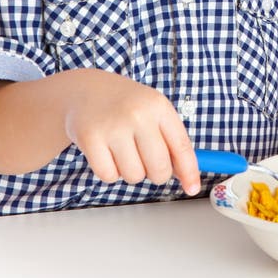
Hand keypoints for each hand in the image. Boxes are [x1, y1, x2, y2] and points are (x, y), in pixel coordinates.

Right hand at [63, 69, 200, 195]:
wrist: (85, 89)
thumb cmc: (124, 104)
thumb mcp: (152, 111)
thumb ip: (170, 140)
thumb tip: (187, 177)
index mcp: (158, 105)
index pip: (181, 147)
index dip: (189, 171)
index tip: (192, 188)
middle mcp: (138, 114)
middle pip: (159, 168)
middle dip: (156, 174)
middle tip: (146, 161)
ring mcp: (113, 126)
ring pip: (134, 176)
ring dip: (129, 171)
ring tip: (122, 149)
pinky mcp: (90, 138)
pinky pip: (109, 176)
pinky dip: (108, 171)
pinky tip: (105, 151)